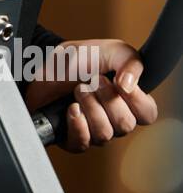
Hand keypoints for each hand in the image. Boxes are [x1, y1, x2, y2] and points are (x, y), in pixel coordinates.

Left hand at [22, 38, 157, 152]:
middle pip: (125, 125)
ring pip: (104, 134)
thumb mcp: (111, 49)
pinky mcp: (73, 138)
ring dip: (90, 107)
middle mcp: (114, 119)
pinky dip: (77, 124)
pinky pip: (82, 143)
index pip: (147, 114)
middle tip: (93, 80)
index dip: (136, 99)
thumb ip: (129, 61)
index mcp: (129, 100)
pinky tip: (72, 108)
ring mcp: (94, 130)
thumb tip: (129, 86)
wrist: (46, 63)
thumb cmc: (81, 58)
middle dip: (107, 98)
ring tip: (79, 90)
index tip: (118, 80)